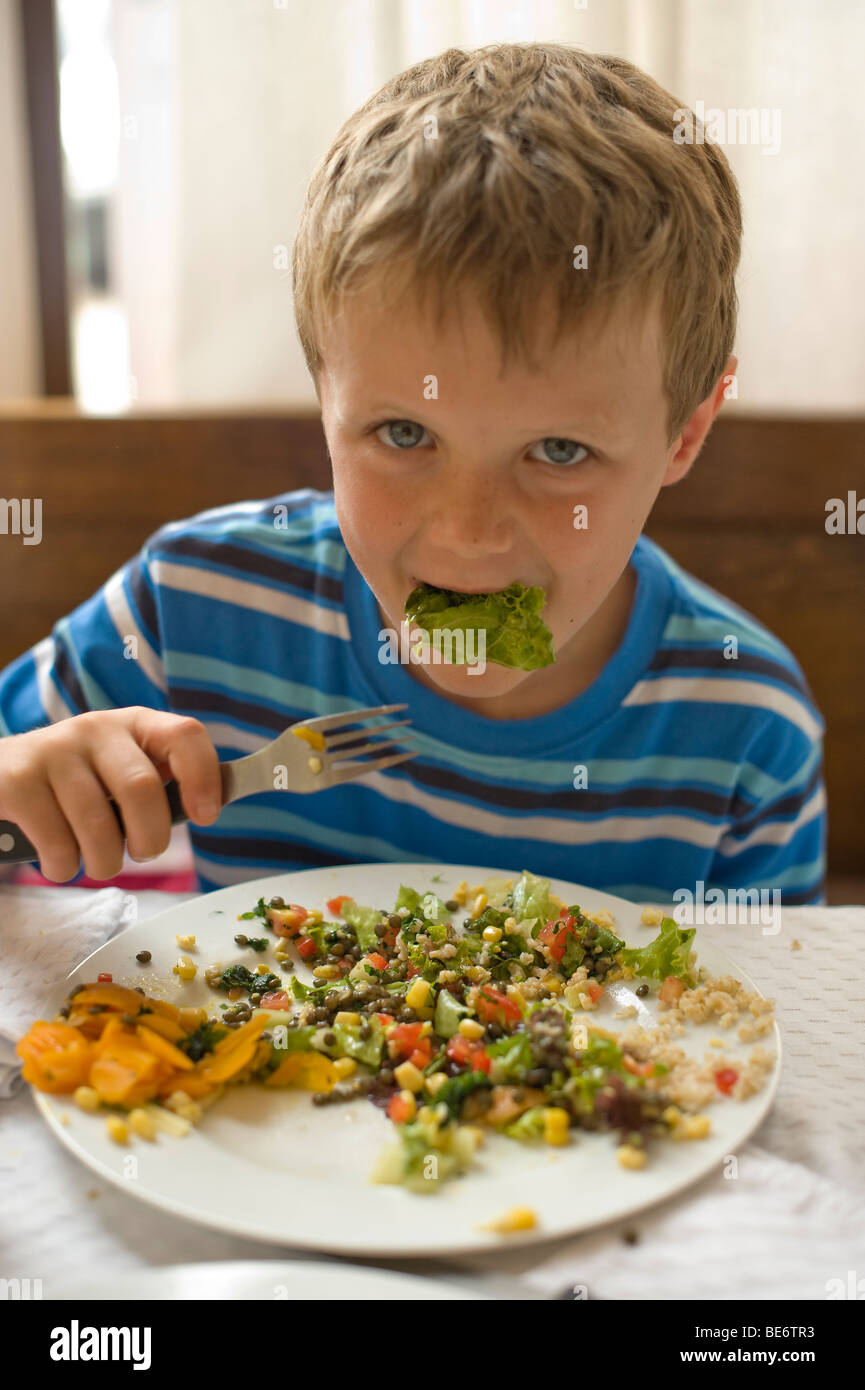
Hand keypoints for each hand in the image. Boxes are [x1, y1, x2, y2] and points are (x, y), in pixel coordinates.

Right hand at [0, 707, 221, 882]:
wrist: (2, 776)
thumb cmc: (78, 785)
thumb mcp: (122, 771)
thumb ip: (162, 785)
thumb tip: (212, 807)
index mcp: (135, 724)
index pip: (185, 735)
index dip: (203, 777)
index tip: (206, 817)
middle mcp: (96, 729)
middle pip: (142, 789)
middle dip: (150, 839)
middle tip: (143, 854)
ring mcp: (54, 751)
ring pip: (98, 826)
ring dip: (105, 863)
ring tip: (98, 861)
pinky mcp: (18, 781)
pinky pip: (58, 844)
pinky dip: (65, 867)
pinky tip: (59, 859)